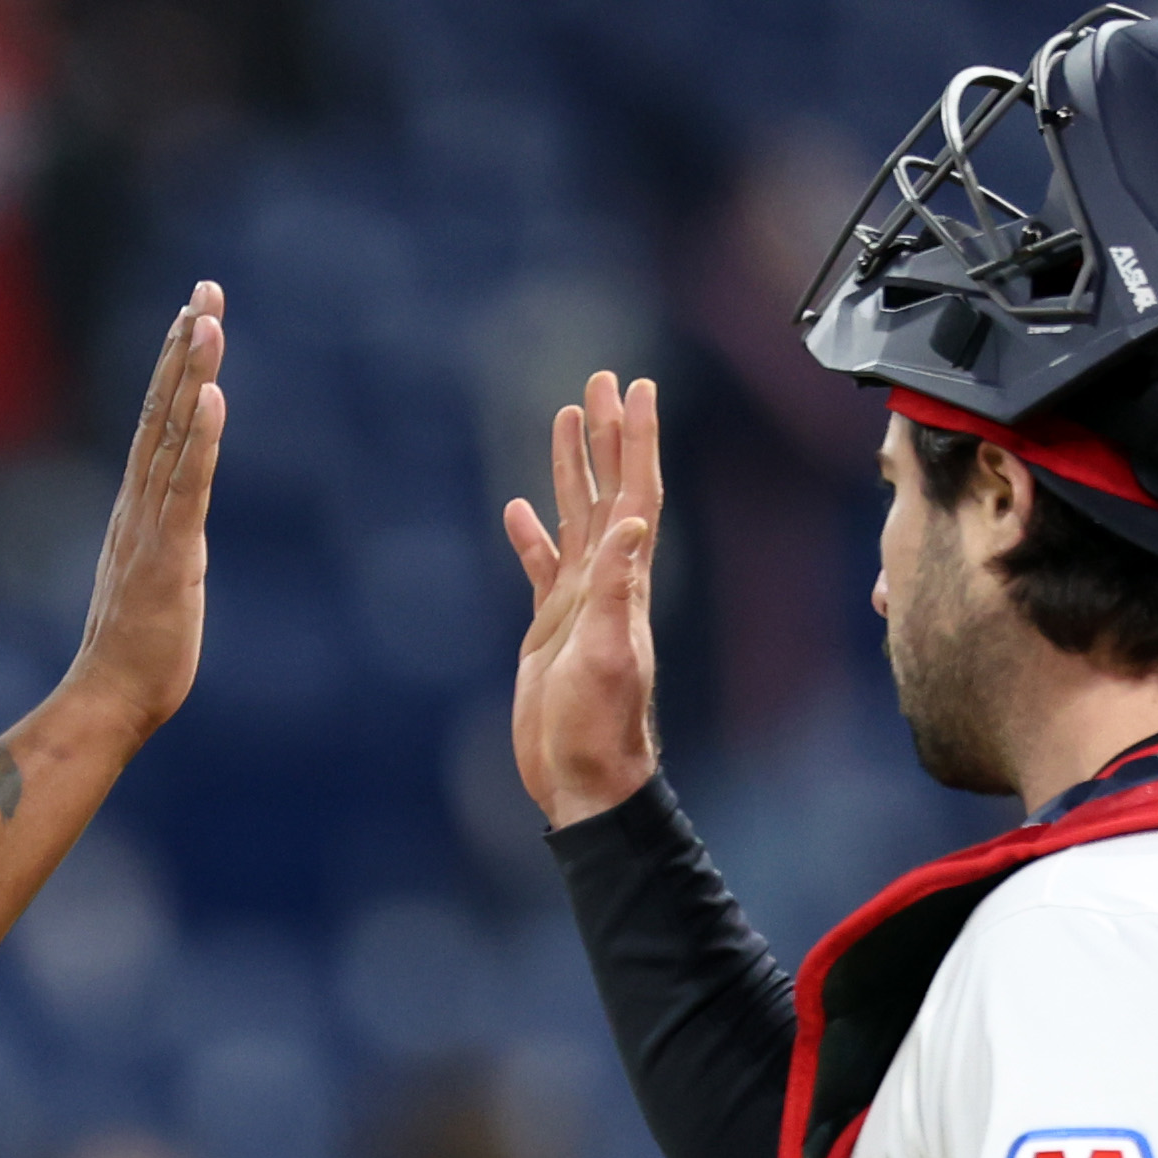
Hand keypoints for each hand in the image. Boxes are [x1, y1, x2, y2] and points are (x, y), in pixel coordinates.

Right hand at [65, 283, 227, 738]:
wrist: (109, 698)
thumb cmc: (135, 653)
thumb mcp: (159, 579)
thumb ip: (166, 542)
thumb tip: (179, 525)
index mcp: (139, 507)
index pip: (158, 421)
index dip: (175, 366)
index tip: (191, 312)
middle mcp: (140, 503)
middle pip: (163, 409)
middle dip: (185, 346)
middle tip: (204, 288)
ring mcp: (151, 525)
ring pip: (173, 435)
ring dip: (191, 374)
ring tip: (206, 318)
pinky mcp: (170, 554)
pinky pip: (187, 486)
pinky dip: (200, 439)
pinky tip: (212, 396)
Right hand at [504, 370, 664, 828]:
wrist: (583, 777)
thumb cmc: (597, 727)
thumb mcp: (607, 654)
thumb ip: (618, 590)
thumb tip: (634, 523)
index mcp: (625, 580)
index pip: (636, 493)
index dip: (638, 440)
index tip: (638, 387)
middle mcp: (608, 580)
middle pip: (609, 490)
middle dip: (607, 435)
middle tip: (602, 379)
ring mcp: (579, 601)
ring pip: (576, 518)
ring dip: (573, 469)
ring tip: (567, 420)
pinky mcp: (551, 627)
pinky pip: (543, 566)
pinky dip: (533, 535)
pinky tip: (519, 511)